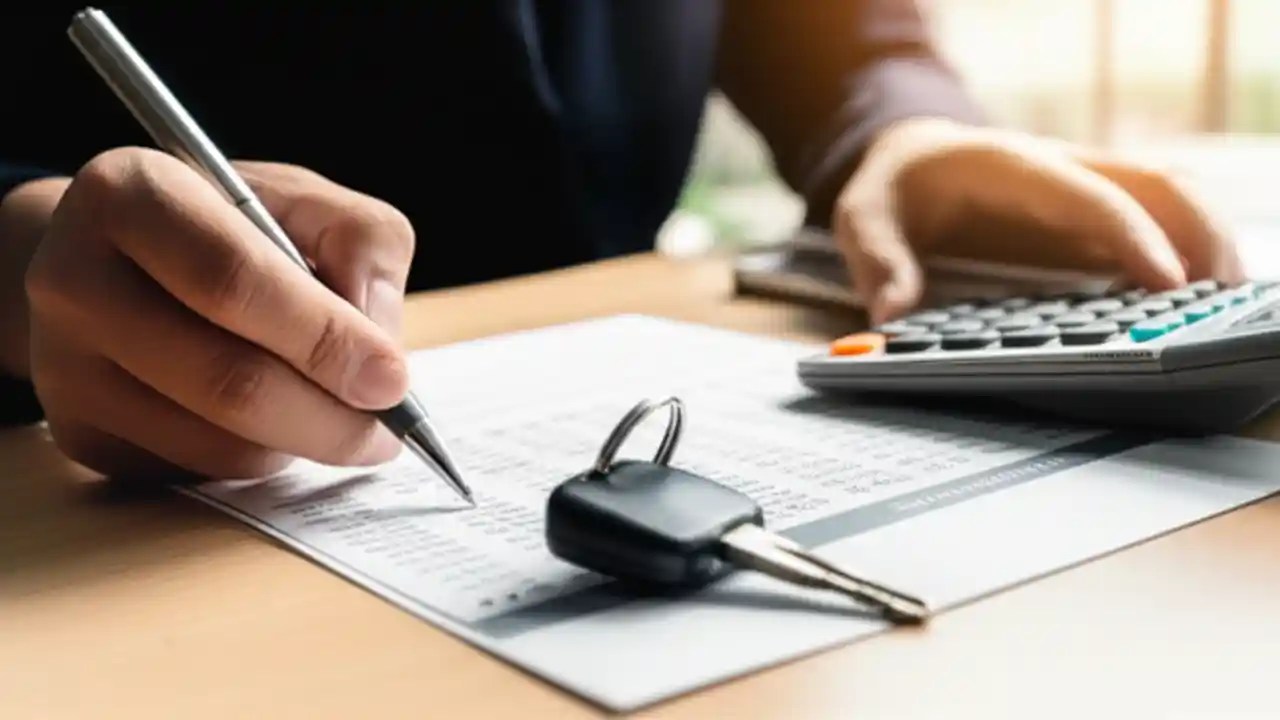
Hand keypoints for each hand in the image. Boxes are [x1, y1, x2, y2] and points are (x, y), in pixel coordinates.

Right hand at [21, 147, 414, 478]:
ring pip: (218, 441)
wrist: (118, 260)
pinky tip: (276, 422)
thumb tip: (378, 343)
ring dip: (301, 442)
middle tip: (385, 432)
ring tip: (335, 414)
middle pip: (227, 379)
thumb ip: (363, 244)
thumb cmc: (227, 226)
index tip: (392, 378)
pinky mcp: (79, 432)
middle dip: (330, 418)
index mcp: (132, 195)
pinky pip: (197, 471)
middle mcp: (74, 278)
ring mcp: (66, 366)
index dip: (324, 338)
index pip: (232, 280)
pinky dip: (260, 457)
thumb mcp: (304, 200)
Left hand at [834, 117, 1245, 324]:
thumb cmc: (894, 188)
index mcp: (1011, 166)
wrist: (912, 157)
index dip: (1130, 236)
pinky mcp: (1093, 217)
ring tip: (1218, 304)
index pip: (1087, 197)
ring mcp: (1085, 192)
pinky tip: (1188, 302)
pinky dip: (1185, 253)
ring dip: (1205, 242)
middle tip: (1216, 299)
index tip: (1165, 283)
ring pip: (1171, 198)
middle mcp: (1062, 171)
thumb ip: (878, 262)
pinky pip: (1157, 222)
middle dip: (1199, 235)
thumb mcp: (863, 217)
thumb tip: (892, 316)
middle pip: (1158, 184)